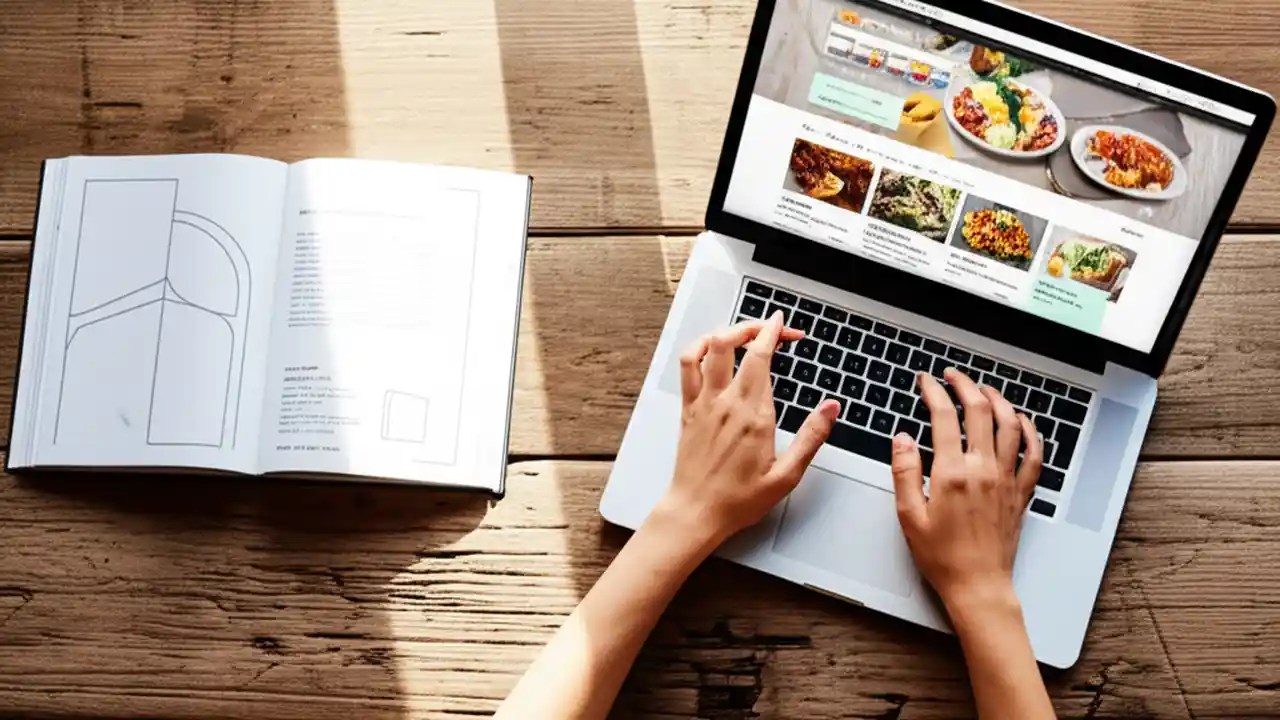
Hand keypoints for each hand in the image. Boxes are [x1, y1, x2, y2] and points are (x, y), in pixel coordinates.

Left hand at [659, 312, 840, 545]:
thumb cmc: (738, 500)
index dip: (773, 333)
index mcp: (753, 415)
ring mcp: (703, 403)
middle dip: (757, 326)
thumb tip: (830, 408)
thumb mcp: (787, 475)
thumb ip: (811, 437)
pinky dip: (697, 347)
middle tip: (774, 328)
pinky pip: (686, 366)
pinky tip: (709, 346)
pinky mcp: (688, 410)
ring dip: (726, 330)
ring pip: (708, 347)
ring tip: (744, 331)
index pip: (761, 356)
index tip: (784, 325)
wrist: (696, 512)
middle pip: (734, 343)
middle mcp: (725, 402)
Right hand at [890, 368, 1042, 614]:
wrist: (978, 585)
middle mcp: (983, 470)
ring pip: (1010, 424)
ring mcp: (1006, 479)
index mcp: (952, 473)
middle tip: (952, 376)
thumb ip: (904, 472)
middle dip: (965, 385)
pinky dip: (1030, 430)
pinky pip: (1034, 453)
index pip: (942, 416)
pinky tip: (1022, 420)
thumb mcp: (908, 515)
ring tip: (984, 390)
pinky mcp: (1021, 492)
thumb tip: (901, 438)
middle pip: (980, 410)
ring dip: (998, 399)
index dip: (933, 391)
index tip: (925, 381)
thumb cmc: (942, 557)